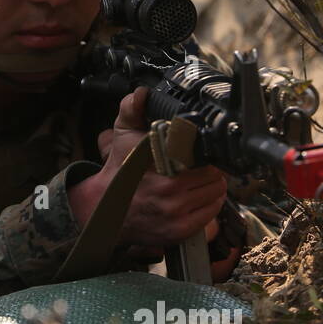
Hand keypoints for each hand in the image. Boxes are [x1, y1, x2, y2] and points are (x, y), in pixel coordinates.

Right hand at [69, 87, 227, 249]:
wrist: (105, 210)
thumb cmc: (120, 172)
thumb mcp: (122, 136)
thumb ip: (131, 110)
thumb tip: (141, 93)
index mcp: (157, 162)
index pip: (200, 152)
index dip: (202, 150)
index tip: (197, 150)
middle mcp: (167, 188)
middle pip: (213, 172)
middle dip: (208, 167)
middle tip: (196, 167)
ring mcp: (175, 212)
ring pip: (216, 191)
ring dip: (211, 185)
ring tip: (195, 181)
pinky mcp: (179, 230)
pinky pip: (212, 211)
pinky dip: (209, 203)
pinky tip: (195, 198)